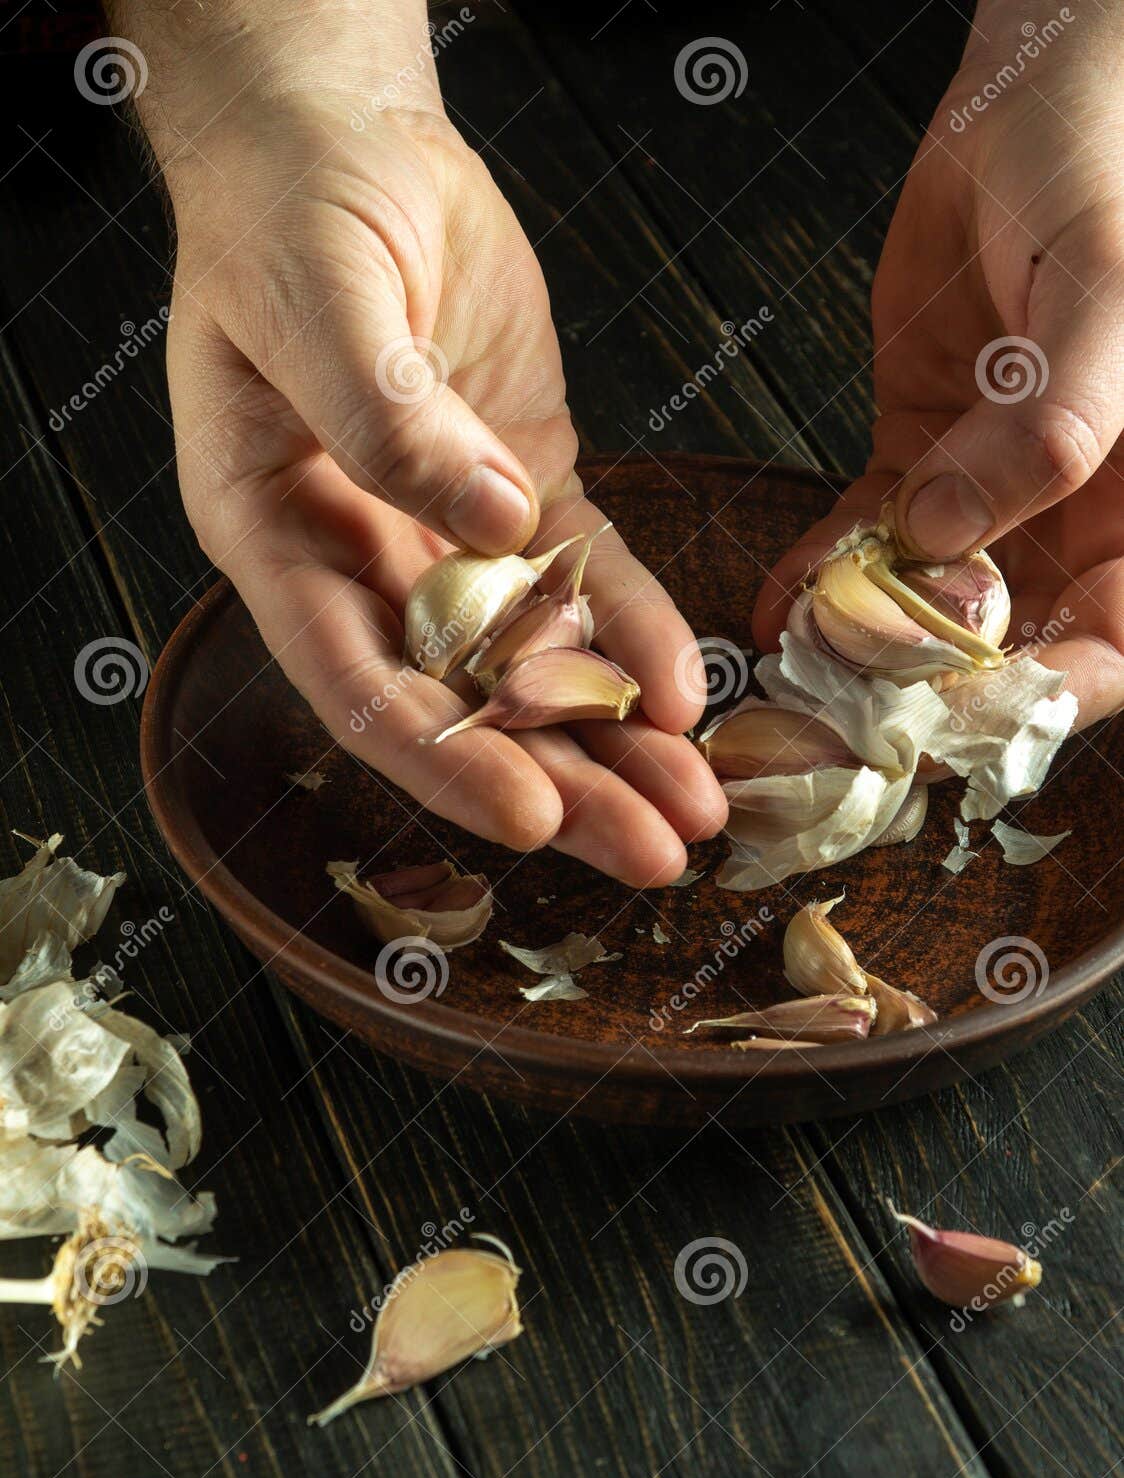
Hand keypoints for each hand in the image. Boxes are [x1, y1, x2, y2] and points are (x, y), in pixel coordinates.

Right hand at [124, 2, 725, 884]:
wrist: (344, 144)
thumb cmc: (293, 211)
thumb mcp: (318, 297)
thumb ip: (386, 417)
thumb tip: (490, 527)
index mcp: (275, 534)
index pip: (354, 679)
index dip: (441, 756)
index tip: (528, 814)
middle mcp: (359, 558)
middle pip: (461, 704)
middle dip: (558, 786)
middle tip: (651, 856)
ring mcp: (446, 533)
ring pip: (534, 664)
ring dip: (614, 741)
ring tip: (694, 813)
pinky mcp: (522, 486)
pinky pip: (586, 575)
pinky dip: (636, 631)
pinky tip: (689, 690)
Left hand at [753, 1, 1123, 728]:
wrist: (1038, 98)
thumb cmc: (1112, 179)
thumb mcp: (1107, 297)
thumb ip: (1054, 427)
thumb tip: (945, 540)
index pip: (1116, 641)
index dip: (1048, 697)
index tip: (961, 727)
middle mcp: (1080, 519)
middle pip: (1011, 647)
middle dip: (929, 698)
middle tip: (841, 734)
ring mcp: (994, 496)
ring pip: (929, 605)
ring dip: (861, 649)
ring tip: (795, 684)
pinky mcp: (922, 457)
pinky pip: (870, 538)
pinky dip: (823, 576)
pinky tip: (776, 607)